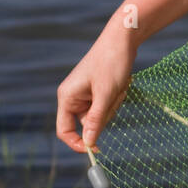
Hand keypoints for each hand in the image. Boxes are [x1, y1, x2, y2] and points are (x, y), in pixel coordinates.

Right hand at [56, 13, 138, 153]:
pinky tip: (120, 83)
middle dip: (105, 114)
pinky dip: (115, 98)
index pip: (64, 131)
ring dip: (113, 105)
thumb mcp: (106, 94)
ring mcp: (84, 93)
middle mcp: (72, 96)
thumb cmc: (112, 63)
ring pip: (100, 115)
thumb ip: (96, 120)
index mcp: (67, 96)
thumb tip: (88, 144)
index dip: (77, 143)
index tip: (96, 149)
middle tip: (115, 95)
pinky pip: (106, 105)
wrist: (122, 38)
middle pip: (87, 124)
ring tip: (118, 86)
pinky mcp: (96, 90)